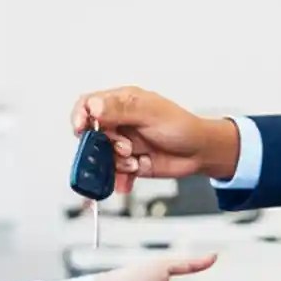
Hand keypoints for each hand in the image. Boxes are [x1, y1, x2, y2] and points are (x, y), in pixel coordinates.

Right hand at [70, 86, 240, 193]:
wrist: (200, 154)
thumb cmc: (182, 127)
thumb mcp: (151, 113)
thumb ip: (121, 109)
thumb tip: (94, 106)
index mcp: (122, 103)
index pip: (88, 105)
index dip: (80, 117)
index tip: (82, 129)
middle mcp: (119, 122)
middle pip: (92, 134)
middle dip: (104, 145)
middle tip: (124, 148)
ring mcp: (122, 143)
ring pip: (101, 156)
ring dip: (116, 162)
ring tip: (135, 161)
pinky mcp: (128, 162)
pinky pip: (113, 172)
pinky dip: (120, 177)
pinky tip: (131, 176)